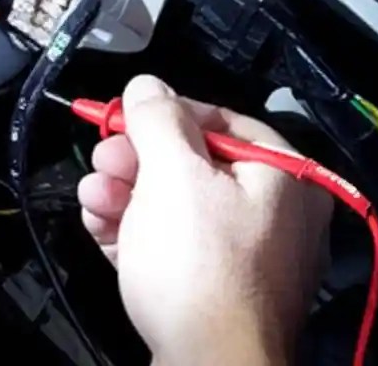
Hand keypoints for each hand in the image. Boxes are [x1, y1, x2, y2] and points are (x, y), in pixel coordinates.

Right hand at [77, 76, 331, 364]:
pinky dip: (136, 233)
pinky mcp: (215, 292)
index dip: (165, 113)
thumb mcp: (173, 174)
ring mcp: (247, 258)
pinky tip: (102, 226)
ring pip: (177, 207)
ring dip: (126, 195)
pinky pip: (173, 247)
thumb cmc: (201, 271)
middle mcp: (276, 214)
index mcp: (285, 176)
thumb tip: (148, 85)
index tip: (123, 115)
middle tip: (102, 160)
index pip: (221, 120)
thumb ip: (158, 120)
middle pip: (194, 164)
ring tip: (93, 197)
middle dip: (137, 160)